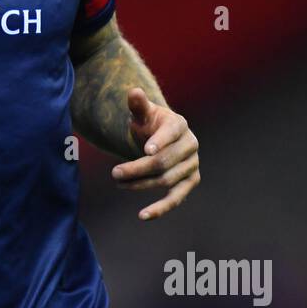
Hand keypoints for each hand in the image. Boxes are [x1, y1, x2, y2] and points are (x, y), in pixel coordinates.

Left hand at [110, 87, 199, 219]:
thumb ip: (137, 104)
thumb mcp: (141, 113)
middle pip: (164, 161)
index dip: (160, 141)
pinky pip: (176, 198)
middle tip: (114, 173)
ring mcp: (192, 165)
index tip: (146, 150)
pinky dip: (160, 208)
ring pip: (166, 180)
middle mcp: (190, 145)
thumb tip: (133, 92)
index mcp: (179, 125)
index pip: (171, 133)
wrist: (160, 138)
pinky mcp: (189, 182)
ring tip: (119, 183)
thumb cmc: (148, 124)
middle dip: (138, 168)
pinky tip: (143, 215)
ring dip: (140, 184)